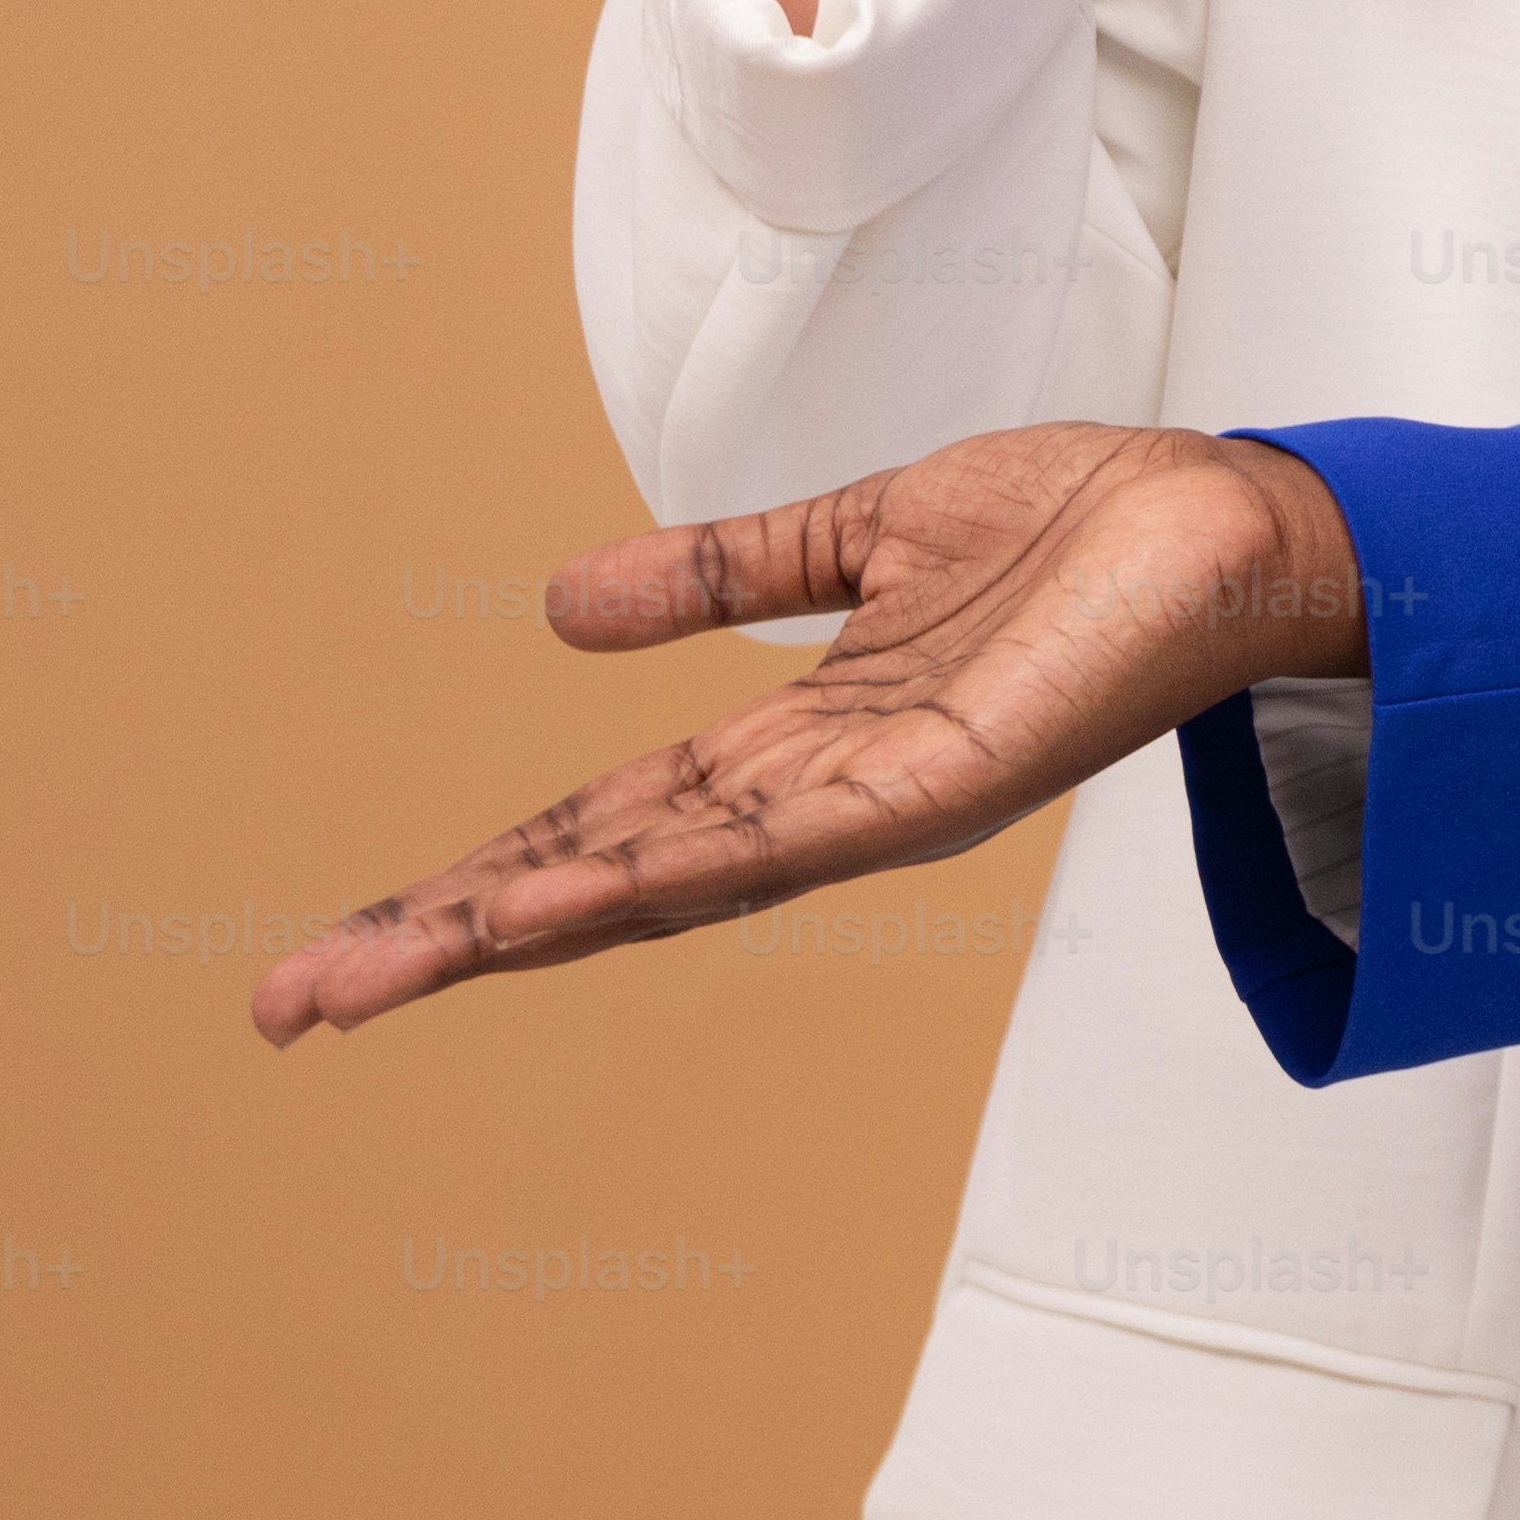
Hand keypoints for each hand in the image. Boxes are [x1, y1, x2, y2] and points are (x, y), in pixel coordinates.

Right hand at [244, 423, 1362, 1047]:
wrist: (1228, 514)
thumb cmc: (1082, 525)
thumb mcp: (865, 534)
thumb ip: (730, 573)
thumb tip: (566, 609)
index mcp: (796, 743)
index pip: (600, 830)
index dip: (476, 882)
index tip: (347, 945)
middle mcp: (822, 796)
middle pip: (600, 883)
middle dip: (449, 942)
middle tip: (290, 1006)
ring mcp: (878, 806)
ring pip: (665, 886)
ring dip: (519, 927)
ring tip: (382, 971)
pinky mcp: (945, 788)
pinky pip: (781, 845)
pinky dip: (665, 876)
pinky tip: (561, 905)